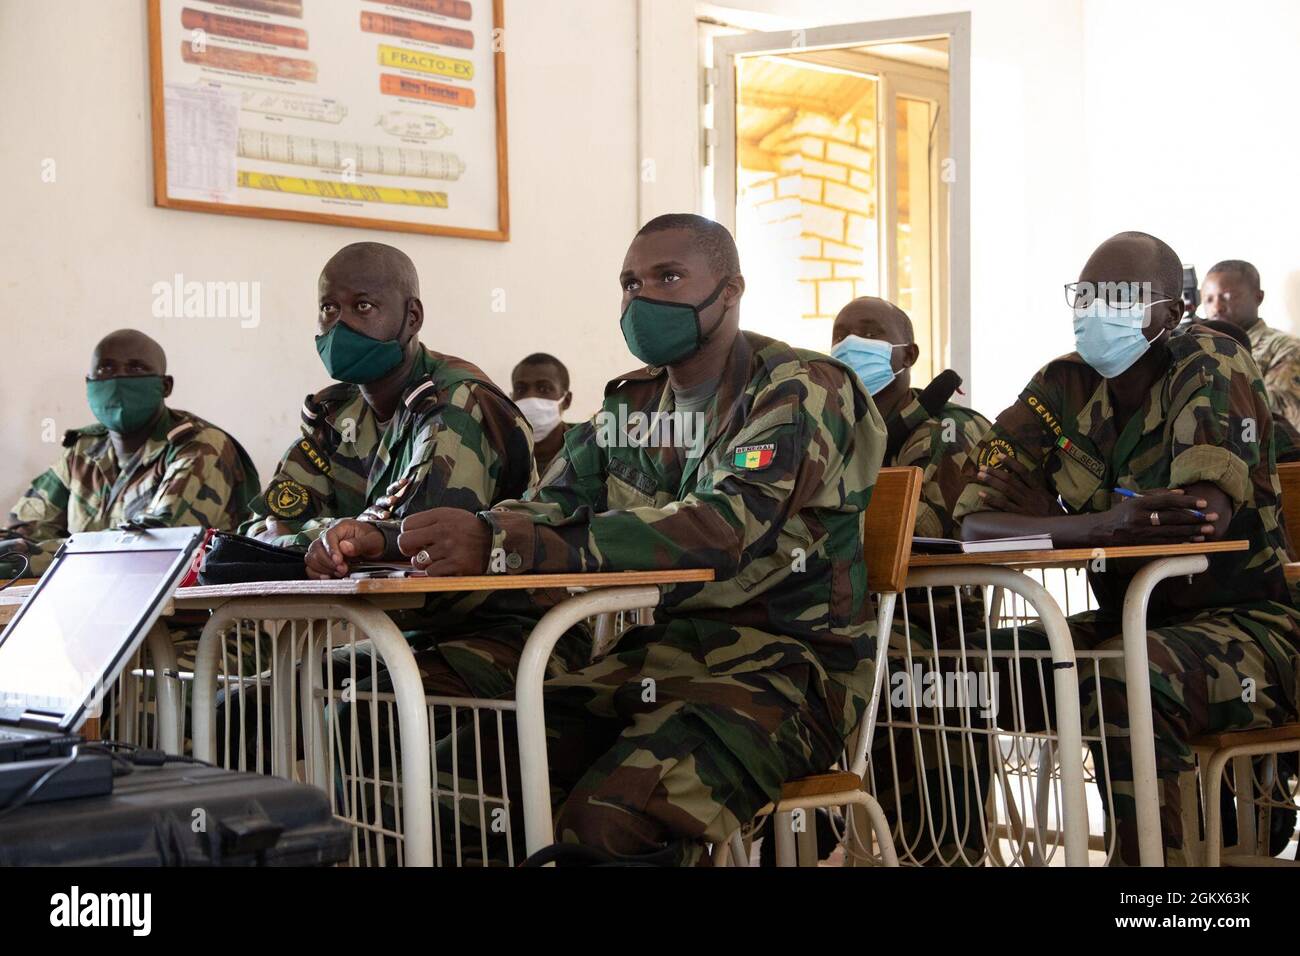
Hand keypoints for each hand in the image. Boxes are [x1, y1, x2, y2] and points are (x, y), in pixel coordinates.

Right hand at [305, 519, 384, 579]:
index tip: (338, 561)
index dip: (331, 550)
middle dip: (328, 562)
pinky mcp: (323, 560)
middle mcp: (329, 537)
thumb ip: (360, 544)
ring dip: (323, 568)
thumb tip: (345, 547)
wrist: (378, 547)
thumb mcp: (373, 541)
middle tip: (343, 569)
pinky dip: (316, 574)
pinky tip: (328, 577)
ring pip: (311, 558)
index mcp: (342, 527)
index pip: (328, 536)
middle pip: (316, 548)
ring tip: (339, 572)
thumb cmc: (375, 540)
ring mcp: (324, 549)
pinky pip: (311, 567)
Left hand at [398, 508, 491, 576]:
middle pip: (405, 542)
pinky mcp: (456, 564)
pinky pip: (432, 572)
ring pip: (418, 561)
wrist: (494, 540)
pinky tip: (445, 566)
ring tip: (435, 559)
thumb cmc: (468, 529)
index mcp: (440, 516)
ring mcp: (449, 548)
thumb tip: (405, 533)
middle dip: (407, 549)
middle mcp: (443, 530)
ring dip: (424, 563)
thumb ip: (429, 521)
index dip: (408, 534)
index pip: (406, 524)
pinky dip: (436, 571)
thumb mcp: (450, 515)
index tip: (416, 539)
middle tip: (416, 552)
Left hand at [976, 458, 1062, 516]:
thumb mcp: (1049, 500)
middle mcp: (1032, 495)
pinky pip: (1004, 506)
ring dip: (992, 481)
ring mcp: (1026, 505)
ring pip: (1006, 490)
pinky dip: (992, 500)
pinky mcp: (1021, 516)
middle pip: (1011, 480)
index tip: (999, 455)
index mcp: (1039, 489)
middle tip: (982, 467)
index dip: (1011, 462)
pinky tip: (981, 495)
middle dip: (995, 472)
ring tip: (979, 476)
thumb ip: (1038, 490)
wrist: (1060, 530)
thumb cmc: (1054, 516)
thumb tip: (1027, 480)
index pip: (1024, 471)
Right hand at [1092, 489, 1218, 544]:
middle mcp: (1140, 518)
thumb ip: (1157, 494)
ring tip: (1208, 530)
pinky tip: (1194, 541)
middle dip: (1195, 519)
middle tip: (1212, 518)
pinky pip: (1167, 543)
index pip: (1166, 501)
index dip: (1186, 502)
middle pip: (1173, 519)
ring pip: (1173, 533)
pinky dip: (1182, 542)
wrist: (1104, 531)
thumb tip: (1181, 492)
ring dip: (1192, 532)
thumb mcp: (1136, 498)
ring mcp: (1142, 533)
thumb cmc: (1122, 512)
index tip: (1202, 503)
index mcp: (1139, 504)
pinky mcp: (1144, 544)